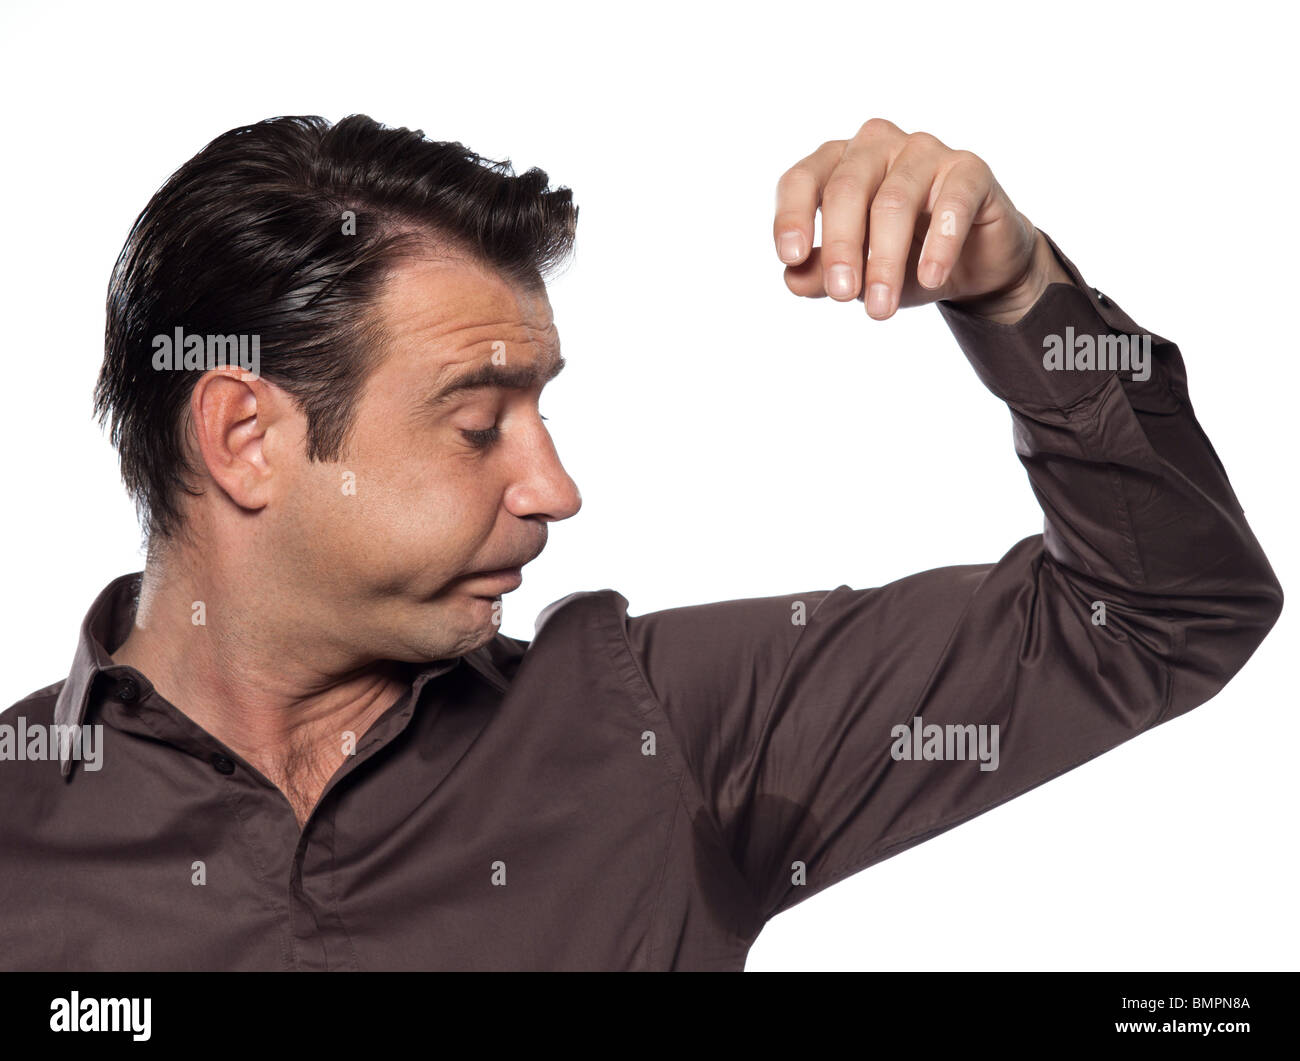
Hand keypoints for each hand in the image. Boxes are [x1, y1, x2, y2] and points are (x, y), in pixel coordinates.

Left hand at [774, 118, 1066, 323]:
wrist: (972, 265)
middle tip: (841, 295)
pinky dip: (939, 243)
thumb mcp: (857, 274)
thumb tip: (792, 279)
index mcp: (838, 163)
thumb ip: (821, 275)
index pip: (803, 179)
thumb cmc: (903, 259)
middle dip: (841, 246)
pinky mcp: (969, 169)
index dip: (791, 216)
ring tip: (880, 307)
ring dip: (885, 259)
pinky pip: (952, 201)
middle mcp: (877, 145)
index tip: (792, 258)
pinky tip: (931, 278)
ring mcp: (924, 150)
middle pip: (847, 189)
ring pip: (894, 201)